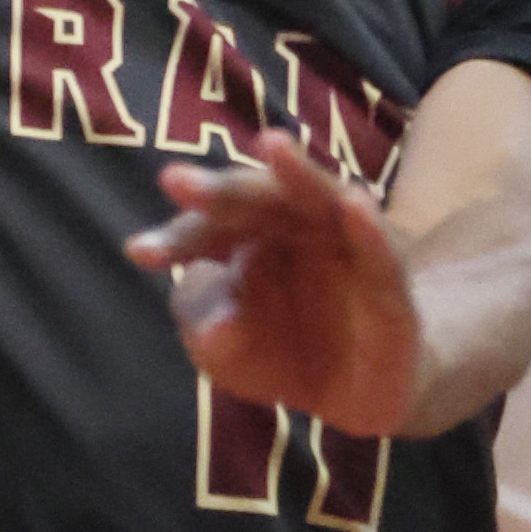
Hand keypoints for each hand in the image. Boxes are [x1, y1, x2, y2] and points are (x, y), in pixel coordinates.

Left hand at [125, 127, 421, 434]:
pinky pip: (380, 252)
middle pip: (257, 197)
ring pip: (321, 199)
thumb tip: (214, 329)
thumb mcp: (233, 353)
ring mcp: (345, 245)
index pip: (209, 226)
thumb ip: (210, 333)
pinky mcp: (388, 281)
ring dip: (298, 172)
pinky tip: (356, 204)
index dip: (177, 237)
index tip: (142, 252)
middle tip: (177, 181)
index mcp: (249, 236)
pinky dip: (369, 226)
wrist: (364, 388)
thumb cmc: (286, 352)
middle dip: (220, 189)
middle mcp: (296, 226)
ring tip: (272, 144)